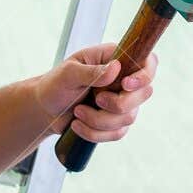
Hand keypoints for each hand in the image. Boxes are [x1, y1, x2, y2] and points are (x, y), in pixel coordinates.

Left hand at [33, 43, 158, 142]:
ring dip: (99, 120)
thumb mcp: (68, 74)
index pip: (147, 63)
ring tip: (77, 113)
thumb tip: (115, 69)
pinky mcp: (115, 123)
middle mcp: (124, 80)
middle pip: (144, 94)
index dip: (144, 75)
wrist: (45, 110)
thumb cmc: (55, 85)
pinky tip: (78, 126)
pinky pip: (117, 133)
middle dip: (118, 104)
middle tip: (96, 100)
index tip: (125, 84)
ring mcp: (122, 102)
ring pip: (129, 117)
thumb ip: (91, 72)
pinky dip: (95, 133)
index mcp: (115, 59)